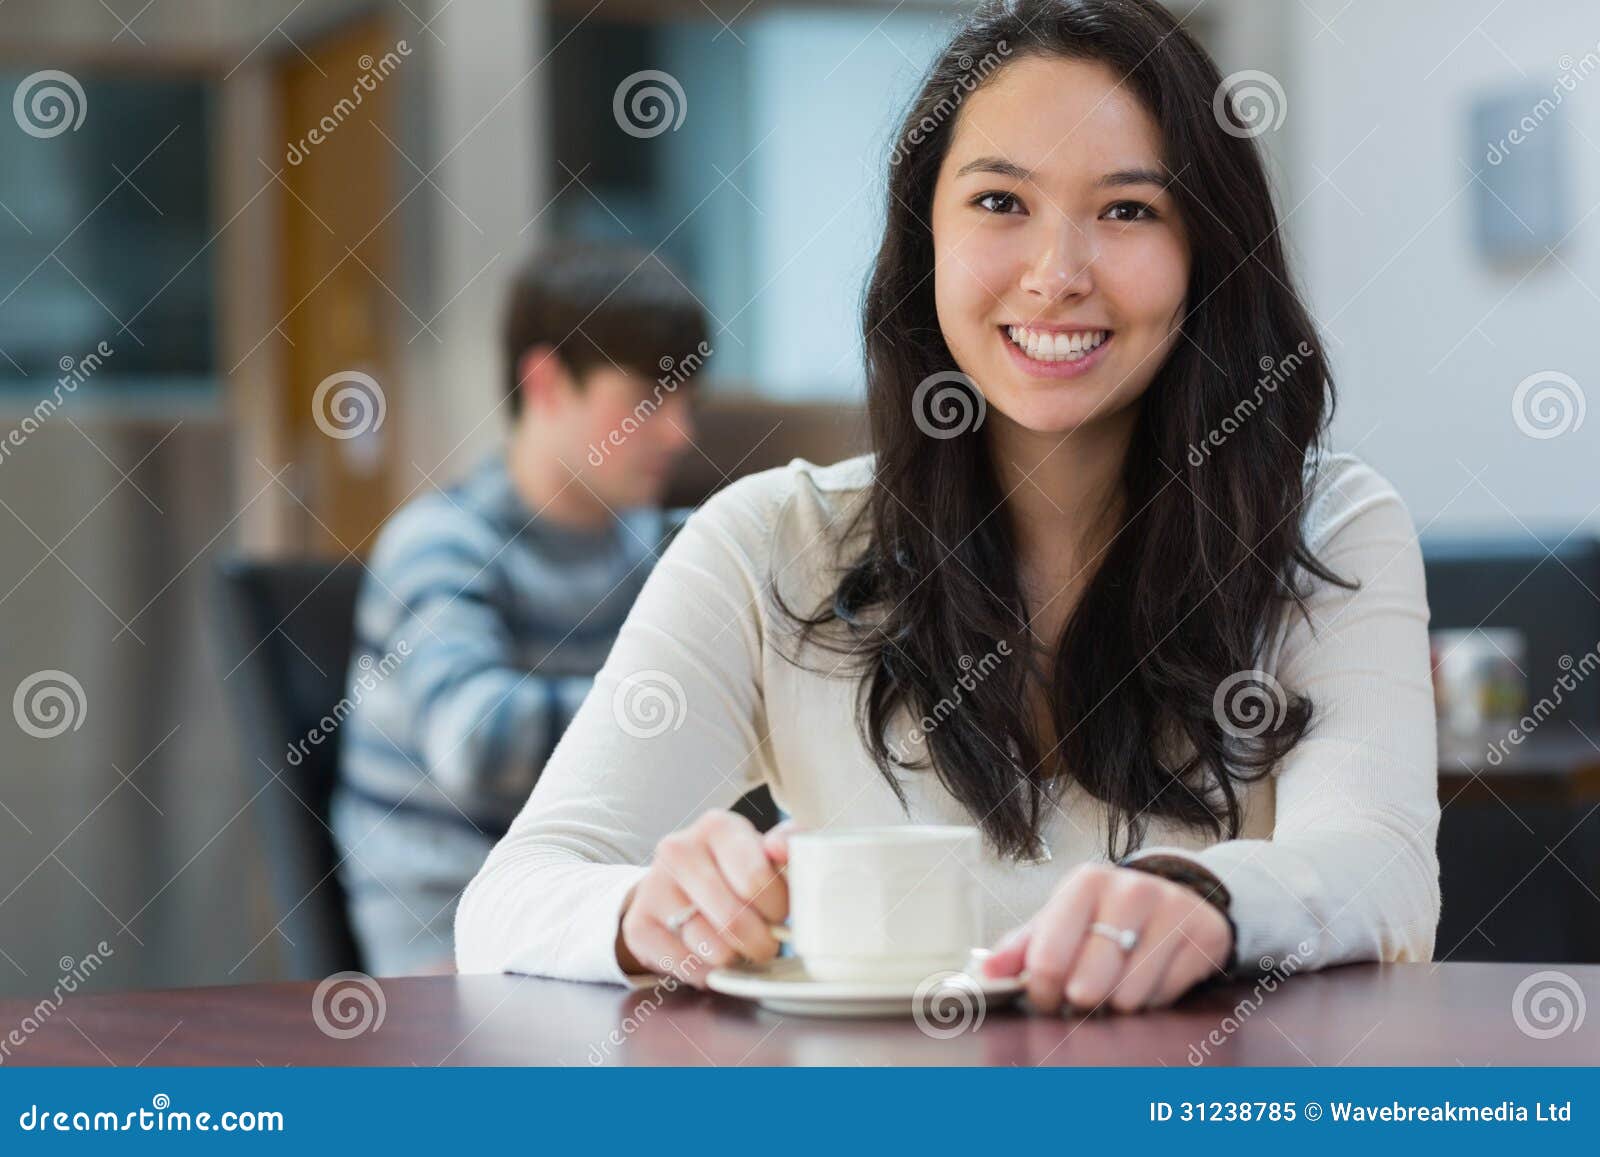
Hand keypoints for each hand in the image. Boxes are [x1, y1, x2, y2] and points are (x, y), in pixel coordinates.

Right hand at [616, 811, 799, 987]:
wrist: (674, 892)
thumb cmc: (732, 874)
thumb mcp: (764, 853)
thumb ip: (790, 845)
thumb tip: (781, 848)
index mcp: (718, 826)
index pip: (756, 878)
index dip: (777, 908)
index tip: (779, 914)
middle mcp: (679, 849)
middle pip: (733, 916)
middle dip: (760, 941)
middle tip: (765, 943)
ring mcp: (653, 886)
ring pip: (710, 945)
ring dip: (734, 958)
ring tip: (737, 949)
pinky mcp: (637, 924)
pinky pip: (684, 965)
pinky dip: (706, 972)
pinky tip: (710, 959)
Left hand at [981, 862, 1232, 1013]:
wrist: (1178, 898)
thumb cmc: (1106, 915)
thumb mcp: (1062, 921)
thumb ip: (1021, 947)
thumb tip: (986, 971)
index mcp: (1086, 883)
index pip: (1048, 956)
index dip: (1040, 990)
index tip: (1044, 996)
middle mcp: (1131, 890)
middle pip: (1088, 984)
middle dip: (1079, 1000)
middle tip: (1081, 995)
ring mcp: (1172, 911)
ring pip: (1128, 997)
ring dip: (1116, 1004)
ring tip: (1116, 983)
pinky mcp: (1204, 935)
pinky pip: (1164, 998)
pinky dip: (1151, 1001)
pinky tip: (1149, 978)